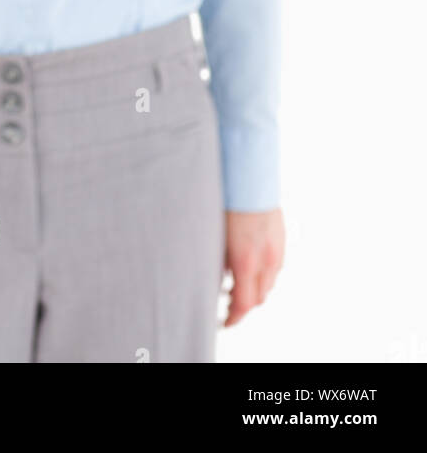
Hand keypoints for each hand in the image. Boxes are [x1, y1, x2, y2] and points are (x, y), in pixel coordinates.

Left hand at [221, 208, 284, 325]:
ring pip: (269, 283)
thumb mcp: (216, 236)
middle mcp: (265, 259)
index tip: (223, 322)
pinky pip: (275, 266)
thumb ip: (220, 262)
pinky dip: (263, 273)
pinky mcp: (281, 238)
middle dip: (243, 305)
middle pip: (259, 297)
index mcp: (245, 261)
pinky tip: (250, 264)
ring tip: (236, 284)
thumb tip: (219, 279)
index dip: (234, 318)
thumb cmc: (226, 202)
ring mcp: (276, 249)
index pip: (244, 304)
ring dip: (254, 289)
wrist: (249, 176)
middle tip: (227, 304)